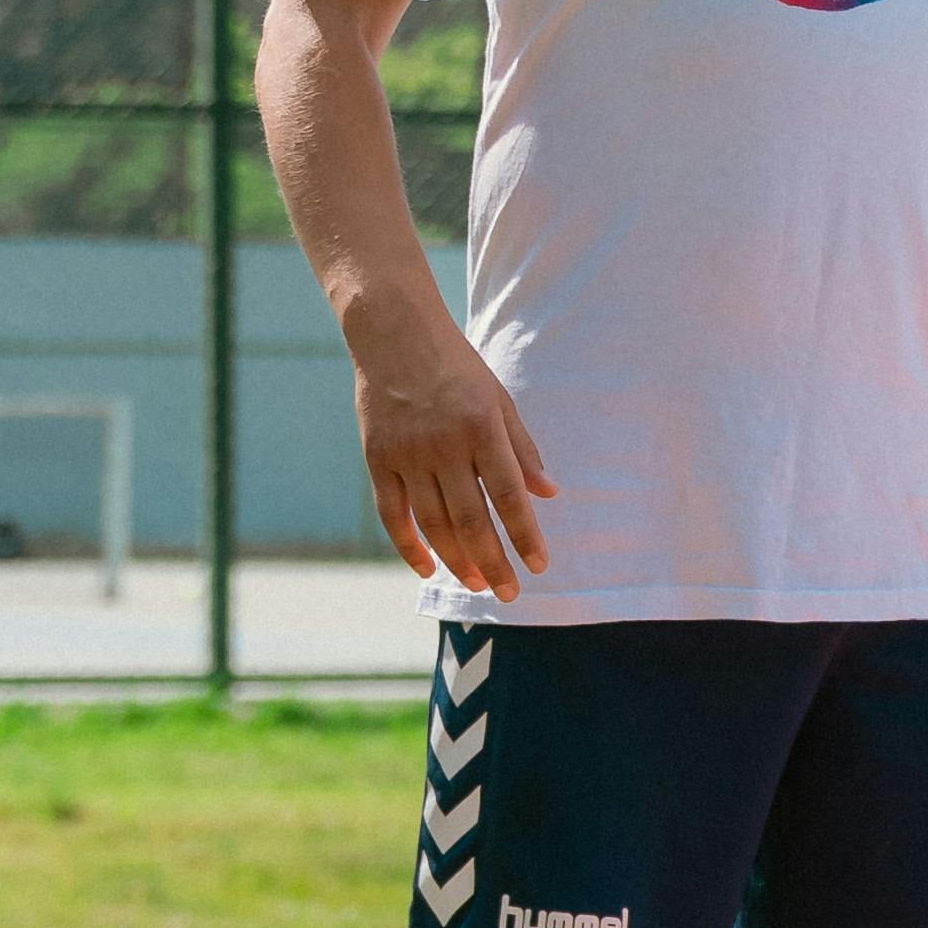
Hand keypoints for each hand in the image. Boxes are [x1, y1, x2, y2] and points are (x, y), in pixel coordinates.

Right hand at [352, 312, 556, 601]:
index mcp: (482, 428)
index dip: (525, 535)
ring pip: (433, 524)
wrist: (394, 333)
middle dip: (493, 562)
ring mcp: (408, 454)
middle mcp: (445, 445)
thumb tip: (549, 493)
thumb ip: (522, 449)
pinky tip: (427, 569)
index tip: (538, 566)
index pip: (509, 495)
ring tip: (475, 585)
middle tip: (508, 594)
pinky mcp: (378, 458)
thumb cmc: (456, 367)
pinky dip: (409, 546)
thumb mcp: (499, 399)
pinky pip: (393, 514)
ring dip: (456, 560)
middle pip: (472, 520)